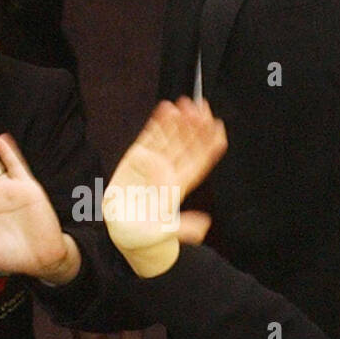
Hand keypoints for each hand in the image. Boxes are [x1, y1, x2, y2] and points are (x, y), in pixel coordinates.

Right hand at [103, 98, 226, 277]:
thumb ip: (182, 229)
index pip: (200, 161)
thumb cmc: (143, 235)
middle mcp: (170, 171)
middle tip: (201, 107)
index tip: (218, 127)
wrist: (121, 231)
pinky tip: (165, 109)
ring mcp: (154, 163)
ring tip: (183, 103)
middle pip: (187, 144)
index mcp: (179, 186)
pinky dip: (158, 123)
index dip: (210, 144)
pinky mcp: (137, 158)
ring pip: (171, 137)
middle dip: (195, 125)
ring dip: (178, 120)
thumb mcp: (163, 234)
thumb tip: (205, 226)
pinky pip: (150, 136)